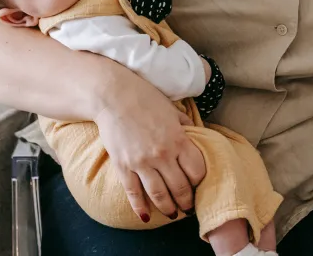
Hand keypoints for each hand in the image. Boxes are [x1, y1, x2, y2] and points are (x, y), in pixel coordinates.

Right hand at [94, 71, 204, 221]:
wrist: (112, 96)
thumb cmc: (144, 98)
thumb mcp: (171, 110)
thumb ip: (185, 126)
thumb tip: (196, 135)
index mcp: (178, 140)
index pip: (197, 171)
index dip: (200, 182)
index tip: (199, 186)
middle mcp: (162, 154)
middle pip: (180, 187)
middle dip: (187, 201)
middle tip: (188, 208)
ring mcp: (142, 162)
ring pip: (159, 195)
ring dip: (168, 208)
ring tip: (173, 214)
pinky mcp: (123, 166)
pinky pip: (133, 193)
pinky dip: (140, 208)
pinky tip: (146, 216)